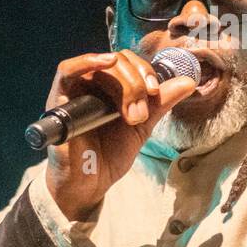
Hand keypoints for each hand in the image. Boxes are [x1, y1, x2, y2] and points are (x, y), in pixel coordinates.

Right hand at [42, 50, 195, 219]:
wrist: (91, 185)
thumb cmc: (109, 155)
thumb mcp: (141, 126)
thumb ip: (160, 103)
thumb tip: (189, 82)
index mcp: (109, 88)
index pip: (128, 62)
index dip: (145, 70)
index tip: (156, 91)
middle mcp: (91, 85)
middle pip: (116, 62)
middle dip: (136, 83)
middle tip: (141, 113)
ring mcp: (74, 91)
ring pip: (99, 66)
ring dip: (122, 82)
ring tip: (132, 113)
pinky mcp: (58, 101)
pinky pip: (66, 71)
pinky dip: (86, 62)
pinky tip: (106, 61)